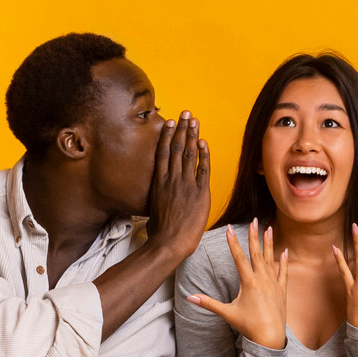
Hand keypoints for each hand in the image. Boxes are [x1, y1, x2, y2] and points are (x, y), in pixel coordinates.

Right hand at [147, 112, 212, 255]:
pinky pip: (202, 169)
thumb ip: (158, 198)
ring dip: (192, 136)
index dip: (167, 136)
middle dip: (182, 129)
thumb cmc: (160, 232)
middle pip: (176, 148)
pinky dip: (203, 154)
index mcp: (159, 182)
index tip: (170, 123)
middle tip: (186, 113)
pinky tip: (204, 142)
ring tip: (195, 121)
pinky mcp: (199, 192)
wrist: (169, 243)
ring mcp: (185, 185)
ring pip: (188, 154)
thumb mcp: (153, 210)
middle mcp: (171, 179)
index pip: (163, 153)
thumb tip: (159, 196)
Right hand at [187, 221, 288, 349]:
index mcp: (249, 282)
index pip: (239, 257)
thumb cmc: (248, 326)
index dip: (233, 242)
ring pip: (270, 259)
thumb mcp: (227, 313)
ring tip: (269, 228)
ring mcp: (273, 284)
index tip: (229, 229)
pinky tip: (284, 250)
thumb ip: (208, 303)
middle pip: (256, 253)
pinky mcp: (282, 290)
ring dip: (269, 243)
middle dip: (254, 235)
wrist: (270, 338)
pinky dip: (284, 261)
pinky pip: (283, 272)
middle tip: (254, 220)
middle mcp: (262, 279)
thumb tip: (190, 297)